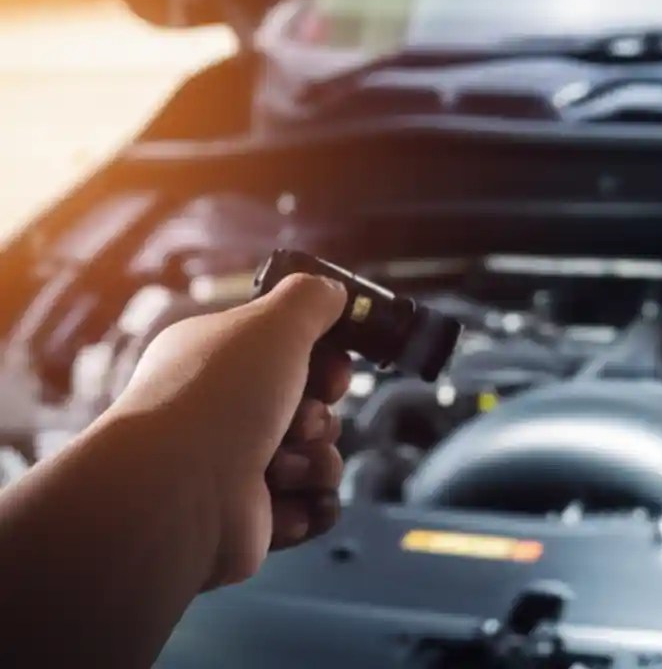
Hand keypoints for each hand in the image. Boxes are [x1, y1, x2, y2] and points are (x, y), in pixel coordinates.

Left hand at [106, 274, 351, 587]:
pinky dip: (308, 505)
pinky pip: (311, 507)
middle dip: (320, 417)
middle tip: (300, 421)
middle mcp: (222, 413)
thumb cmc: (222, 397)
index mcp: (218, 360)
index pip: (289, 355)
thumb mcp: (274, 322)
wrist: (178, 495)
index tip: (334, 371)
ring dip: (315, 462)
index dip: (324, 362)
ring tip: (281, 469)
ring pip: (319, 459)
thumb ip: (311, 298)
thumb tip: (334, 291)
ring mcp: (235, 469)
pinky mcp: (253, 520)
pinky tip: (288, 504)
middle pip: (313, 409)